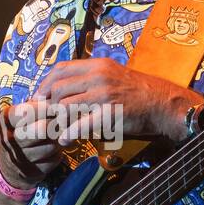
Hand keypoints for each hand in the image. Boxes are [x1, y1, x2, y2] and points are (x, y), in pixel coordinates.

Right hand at [0, 101, 64, 190]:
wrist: (7, 168)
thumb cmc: (17, 133)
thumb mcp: (17, 117)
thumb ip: (34, 107)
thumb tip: (57, 99)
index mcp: (5, 121)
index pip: (30, 110)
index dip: (47, 108)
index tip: (57, 107)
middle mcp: (10, 139)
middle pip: (43, 128)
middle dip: (56, 125)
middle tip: (62, 122)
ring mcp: (20, 158)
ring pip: (52, 145)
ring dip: (59, 140)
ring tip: (56, 137)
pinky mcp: (32, 172)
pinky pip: (55, 159)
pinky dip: (58, 154)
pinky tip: (52, 151)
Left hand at [33, 58, 202, 144]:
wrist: (163, 103)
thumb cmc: (139, 92)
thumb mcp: (114, 75)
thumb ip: (92, 78)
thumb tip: (68, 87)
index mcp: (97, 65)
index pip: (61, 69)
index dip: (45, 83)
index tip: (40, 96)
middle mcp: (98, 76)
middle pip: (59, 89)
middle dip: (48, 105)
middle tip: (46, 117)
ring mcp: (103, 95)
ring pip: (66, 106)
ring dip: (58, 121)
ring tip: (57, 129)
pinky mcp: (109, 114)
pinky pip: (80, 124)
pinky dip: (68, 133)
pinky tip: (66, 139)